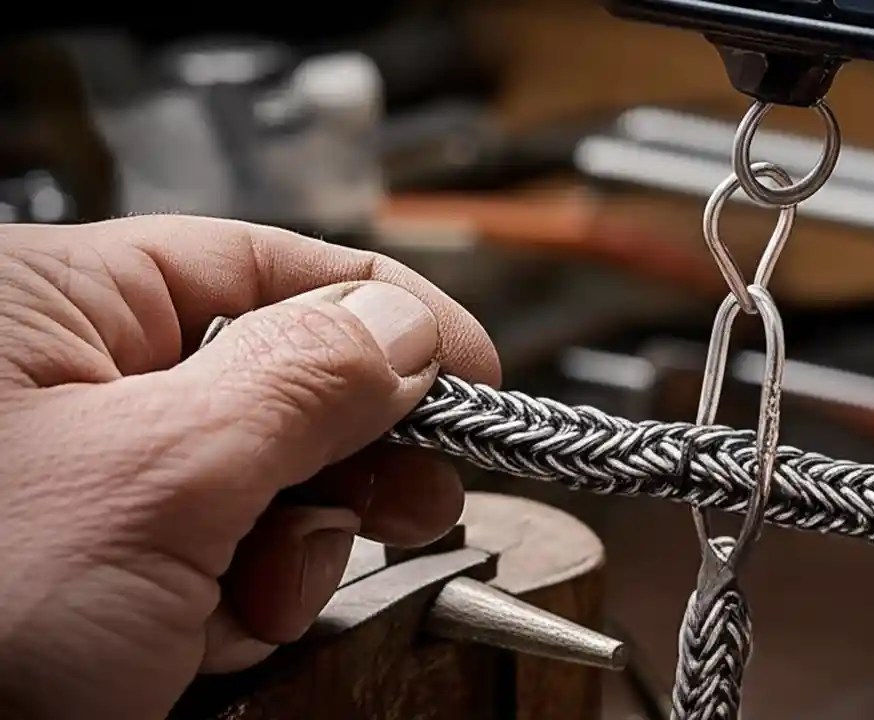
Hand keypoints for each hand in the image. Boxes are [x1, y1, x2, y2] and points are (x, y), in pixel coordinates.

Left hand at [0, 216, 499, 718]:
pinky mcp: (113, 565)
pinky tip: (216, 637)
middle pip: (282, 379)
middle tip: (411, 500)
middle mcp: (77, 384)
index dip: (386, 314)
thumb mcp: (159, 479)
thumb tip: (405, 327)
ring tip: (259, 602)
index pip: (267, 265)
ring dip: (295, 552)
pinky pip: (230, 559)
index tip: (472, 374)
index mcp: (57, 305)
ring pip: (267, 484)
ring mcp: (99, 483)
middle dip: (347, 459)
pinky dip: (250, 604)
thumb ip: (302, 382)